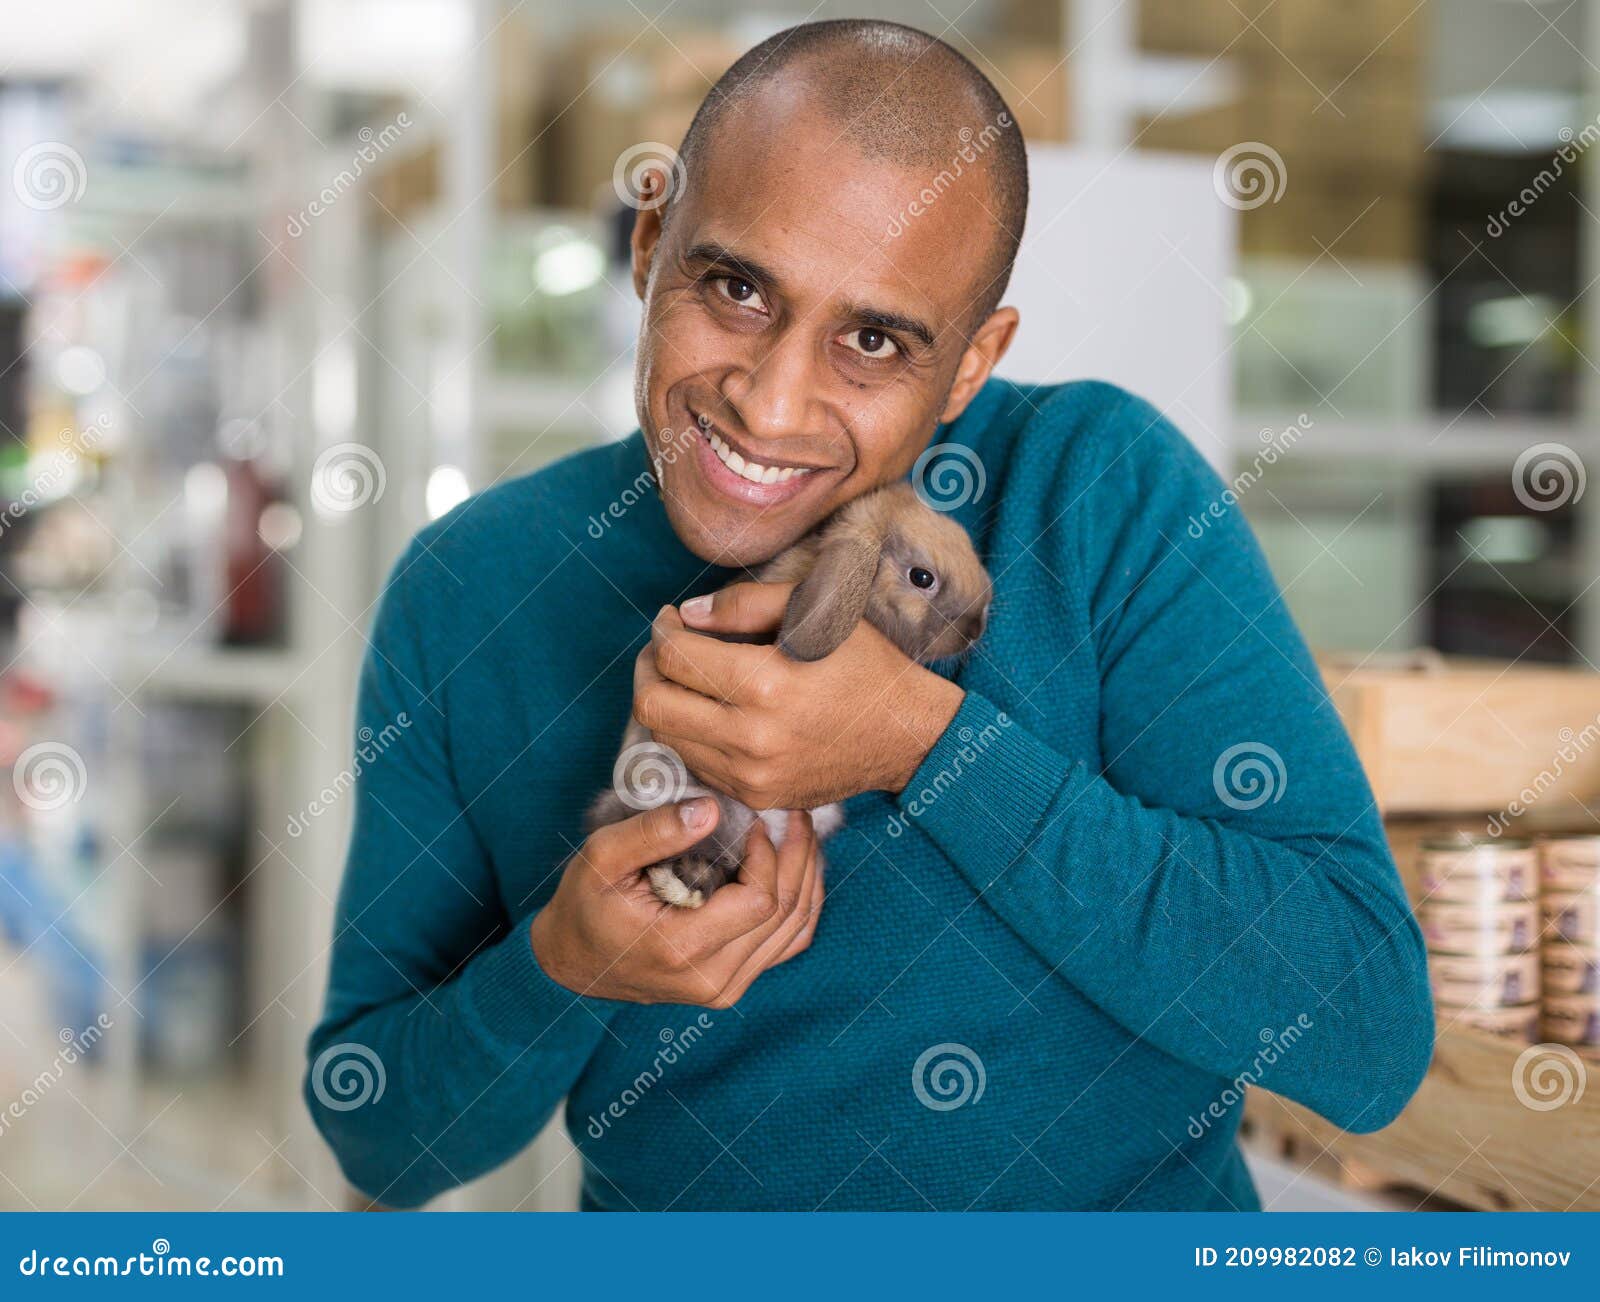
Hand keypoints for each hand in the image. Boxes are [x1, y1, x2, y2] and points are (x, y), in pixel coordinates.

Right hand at [529, 798, 820, 1006]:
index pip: (760, 900)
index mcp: (683, 949)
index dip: (769, 855)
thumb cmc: (585, 906)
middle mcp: (714, 978)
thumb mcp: (602, 858)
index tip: (755, 820)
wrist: (573, 962)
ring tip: (801, 833)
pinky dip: (802, 903)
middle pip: (787, 912)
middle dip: (798, 856)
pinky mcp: (733, 984)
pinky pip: (788, 944)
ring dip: (807, 876)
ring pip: (796, 928)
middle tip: (795, 814)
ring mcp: (727, 987)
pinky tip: (799, 868)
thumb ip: (654, 831)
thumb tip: (713, 808)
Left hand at [633, 581, 964, 809]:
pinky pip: (697, 764)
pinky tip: (709, 712)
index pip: (676, 657)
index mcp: (765, 683)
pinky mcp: (757, 795)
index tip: (671, 620)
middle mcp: (752, 736)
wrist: (907, 735)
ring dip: (664, 702)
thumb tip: (688, 615)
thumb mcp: (815, 613)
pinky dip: (690, 735)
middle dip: (649, 669)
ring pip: (667, 739)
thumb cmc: (865, 665)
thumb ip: (744, 604)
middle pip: (654, 705)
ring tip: (684, 679)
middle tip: (664, 650)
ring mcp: (752, 774)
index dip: (663, 631)